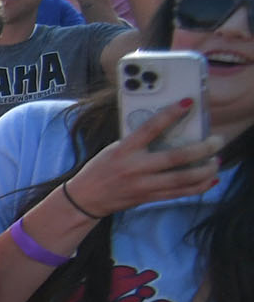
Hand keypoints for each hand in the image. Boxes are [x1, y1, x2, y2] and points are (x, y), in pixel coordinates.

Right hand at [64, 98, 225, 216]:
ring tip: (216, 161)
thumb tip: (169, 129)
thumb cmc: (101, 169)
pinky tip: (211, 180)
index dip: (171, 114)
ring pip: (183, 178)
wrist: (85, 199)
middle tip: (217, 140)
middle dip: (203, 148)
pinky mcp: (149, 197)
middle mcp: (135, 168)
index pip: (150, 128)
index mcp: (124, 150)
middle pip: (176, 157)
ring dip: (205, 170)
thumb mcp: (115, 149)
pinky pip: (179, 193)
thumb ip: (139, 141)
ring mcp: (144, 185)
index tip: (188, 102)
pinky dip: (199, 187)